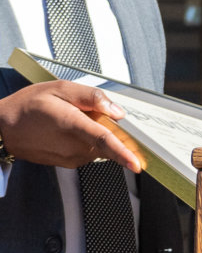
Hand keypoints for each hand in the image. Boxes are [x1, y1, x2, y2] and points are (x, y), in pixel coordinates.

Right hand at [0, 81, 143, 171]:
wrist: (4, 128)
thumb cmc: (27, 106)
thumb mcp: (59, 88)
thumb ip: (91, 97)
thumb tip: (116, 111)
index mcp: (72, 125)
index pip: (103, 140)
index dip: (123, 152)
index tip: (137, 163)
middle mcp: (73, 146)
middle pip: (107, 139)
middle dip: (106, 127)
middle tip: (84, 113)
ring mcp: (71, 158)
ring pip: (99, 146)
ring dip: (94, 134)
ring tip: (69, 121)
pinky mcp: (69, 163)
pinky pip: (89, 150)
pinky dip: (85, 141)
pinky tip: (66, 131)